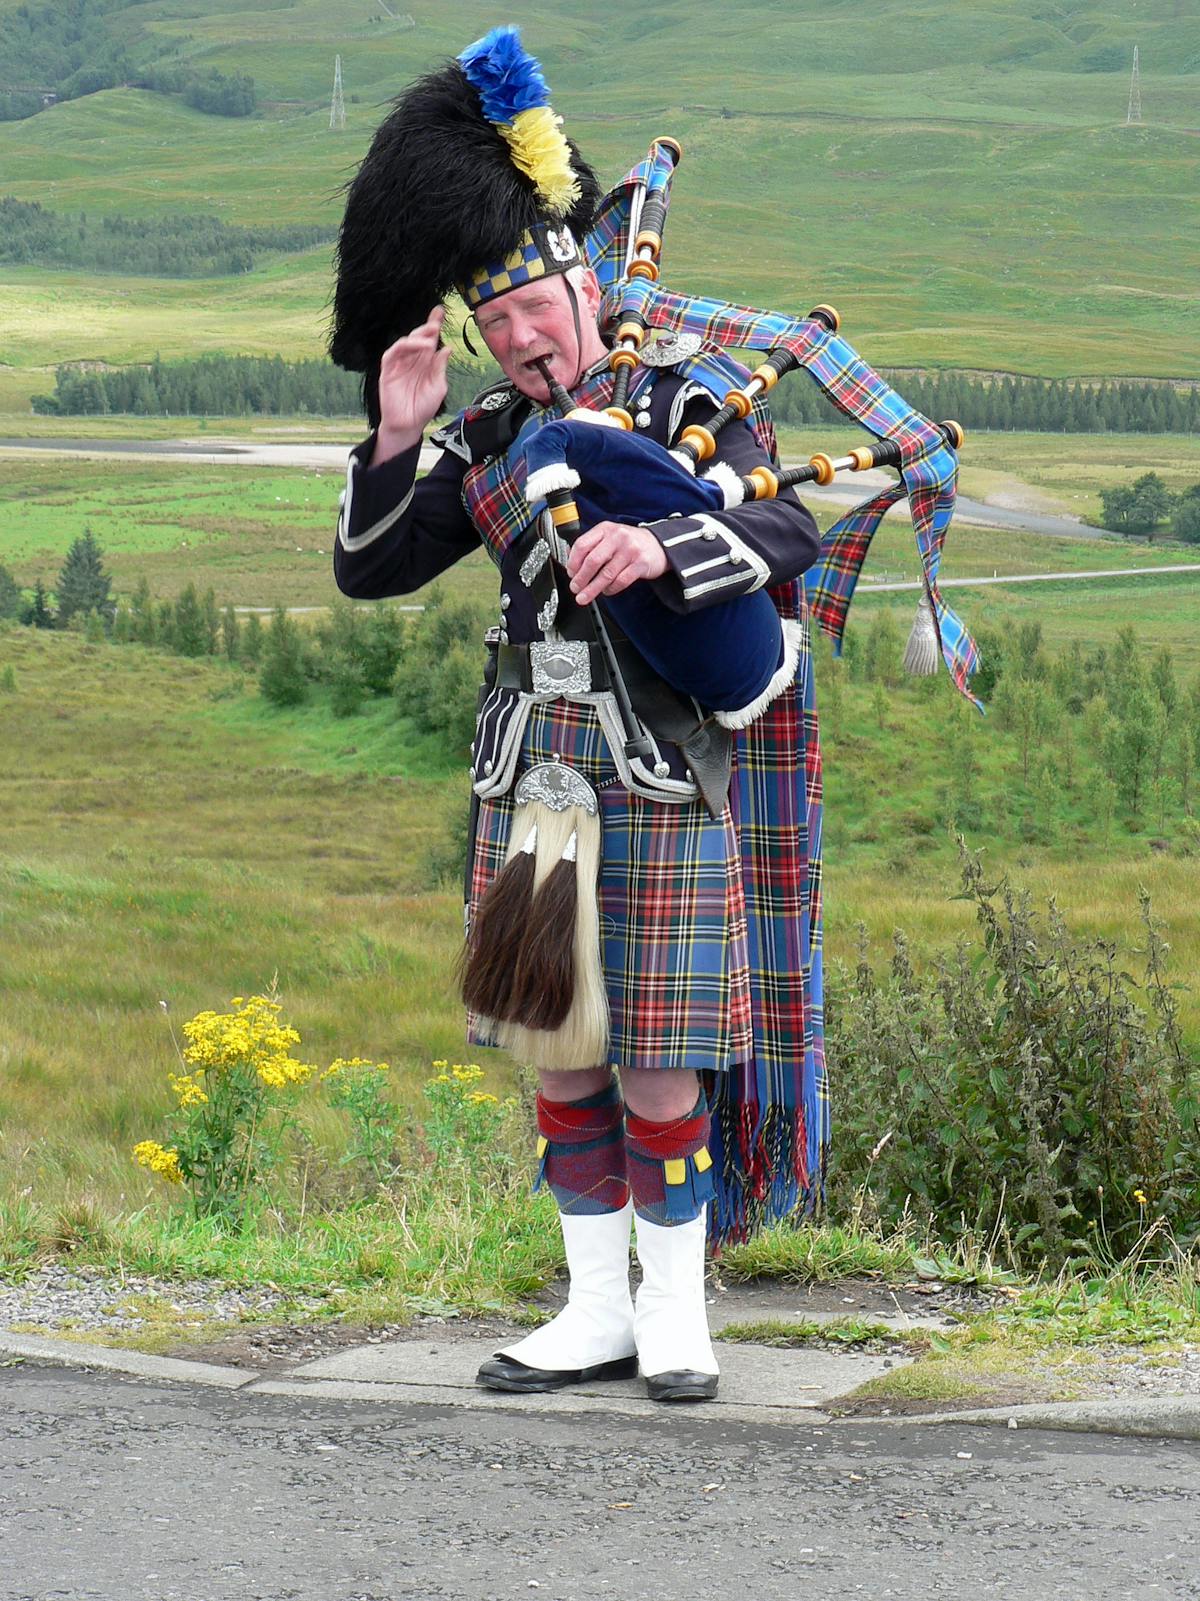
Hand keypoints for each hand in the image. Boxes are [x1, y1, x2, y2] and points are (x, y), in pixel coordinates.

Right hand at [372, 307, 451, 462]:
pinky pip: (393, 353)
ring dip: (418, 336)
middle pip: (418, 337)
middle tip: (436, 320)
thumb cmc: (423, 408)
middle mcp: (412, 360)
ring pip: (406, 342)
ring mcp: (399, 364)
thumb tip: (447, 349)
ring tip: (430, 335)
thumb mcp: (438, 387)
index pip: (429, 340)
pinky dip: (405, 346)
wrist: (408, 425)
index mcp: (425, 362)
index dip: (434, 325)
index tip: (440, 311)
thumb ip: (440, 368)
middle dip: (427, 326)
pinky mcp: (388, 370)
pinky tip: (418, 346)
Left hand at [566, 521, 667, 604]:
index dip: (573, 562)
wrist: (659, 545)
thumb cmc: (630, 543)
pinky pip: (621, 581)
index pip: (582, 545)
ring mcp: (630, 550)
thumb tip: (570, 561)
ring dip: (593, 589)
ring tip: (585, 596)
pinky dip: (611, 589)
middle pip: (592, 561)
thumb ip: (591, 546)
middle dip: (581, 578)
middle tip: (575, 588)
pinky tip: (607, 591)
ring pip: (606, 574)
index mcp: (605, 529)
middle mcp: (617, 537)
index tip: (570, 574)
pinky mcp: (641, 563)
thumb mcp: (609, 537)